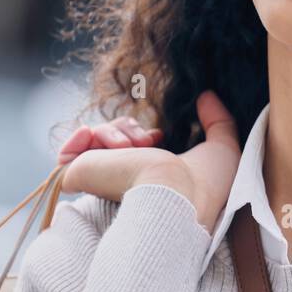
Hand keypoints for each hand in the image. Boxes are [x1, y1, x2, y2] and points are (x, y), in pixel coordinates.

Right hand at [56, 92, 241, 230]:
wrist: (176, 195)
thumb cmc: (205, 184)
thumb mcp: (223, 148)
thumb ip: (219, 121)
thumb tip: (206, 95)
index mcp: (147, 175)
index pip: (131, 145)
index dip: (143, 132)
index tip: (159, 137)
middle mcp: (120, 178)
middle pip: (112, 135)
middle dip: (128, 127)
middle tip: (146, 142)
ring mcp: (100, 177)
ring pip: (95, 135)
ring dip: (115, 131)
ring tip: (130, 149)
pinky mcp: (80, 175)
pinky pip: (68, 150)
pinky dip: (82, 137)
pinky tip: (104, 144)